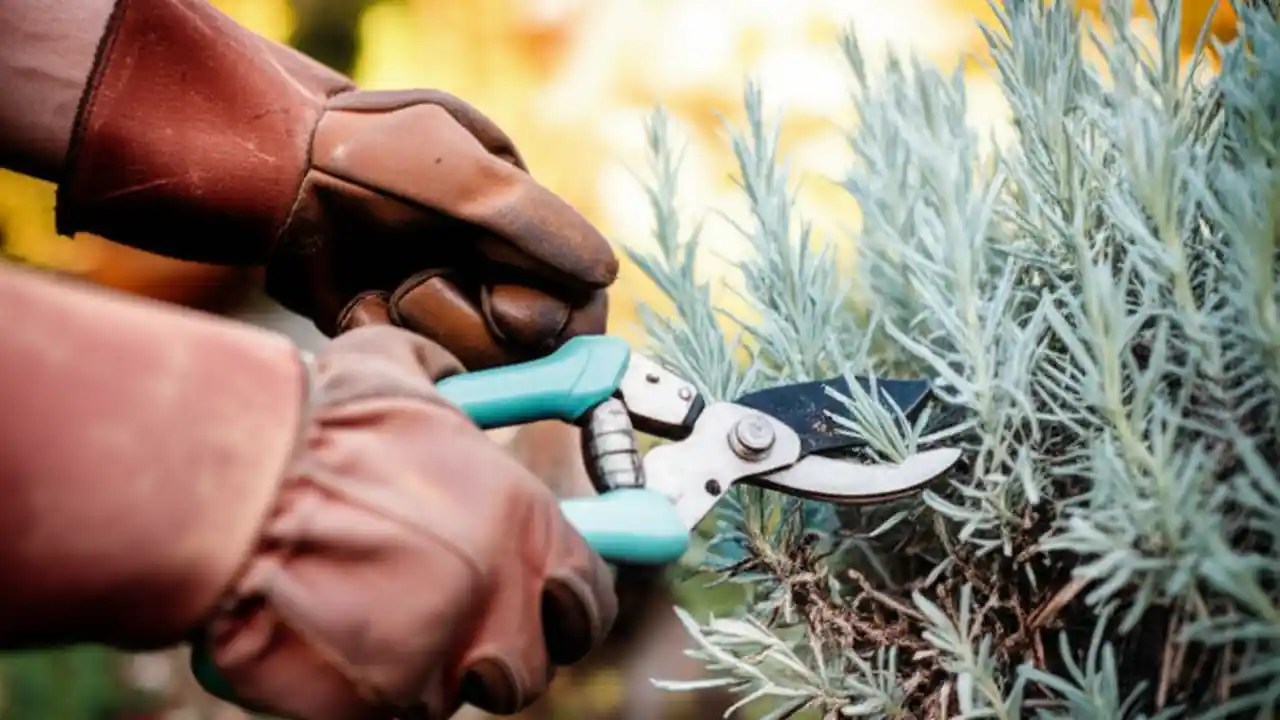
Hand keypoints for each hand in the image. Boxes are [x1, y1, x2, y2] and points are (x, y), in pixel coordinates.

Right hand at [197, 325, 616, 719]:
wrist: (233, 487)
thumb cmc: (314, 425)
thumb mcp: (394, 367)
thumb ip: (442, 376)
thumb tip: (450, 372)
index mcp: (522, 525)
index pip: (589, 590)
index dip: (570, 597)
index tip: (555, 595)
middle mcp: (499, 599)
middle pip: (533, 660)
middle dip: (505, 647)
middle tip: (460, 617)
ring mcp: (441, 659)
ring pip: (459, 689)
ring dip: (432, 663)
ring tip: (380, 616)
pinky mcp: (380, 705)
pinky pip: (392, 708)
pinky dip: (370, 683)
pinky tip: (333, 631)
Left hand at [265, 88, 617, 369]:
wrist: (275, 169)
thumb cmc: (373, 152)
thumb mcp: (464, 172)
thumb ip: (536, 222)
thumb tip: (604, 271)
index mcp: (526, 238)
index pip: (578, 309)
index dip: (552, 323)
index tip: (506, 311)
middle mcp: (494, 279)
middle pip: (528, 353)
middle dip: (470, 321)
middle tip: (423, 279)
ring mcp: (446, 311)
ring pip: (472, 365)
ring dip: (426, 322)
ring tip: (389, 280)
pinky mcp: (398, 337)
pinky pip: (413, 365)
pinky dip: (385, 332)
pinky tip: (359, 297)